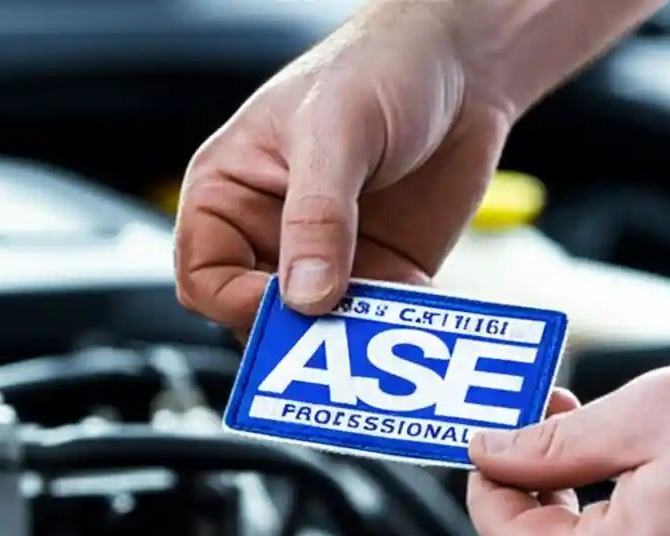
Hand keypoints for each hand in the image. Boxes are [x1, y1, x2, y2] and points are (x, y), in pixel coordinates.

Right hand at [174, 0, 517, 335]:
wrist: (465, 63)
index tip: (283, 306)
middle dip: (293, 330)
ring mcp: (329, 258)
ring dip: (348, 337)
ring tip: (380, 327)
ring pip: (319, 329)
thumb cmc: (379, 67)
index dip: (235, 301)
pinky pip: (377, 323)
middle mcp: (272, 232)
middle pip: (257, 315)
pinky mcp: (383, 272)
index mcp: (230, 192)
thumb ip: (317, 216)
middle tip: (333, 329)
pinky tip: (415, 317)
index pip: (204, 276)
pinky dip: (394, 330)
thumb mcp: (335, 132)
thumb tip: (305, 294)